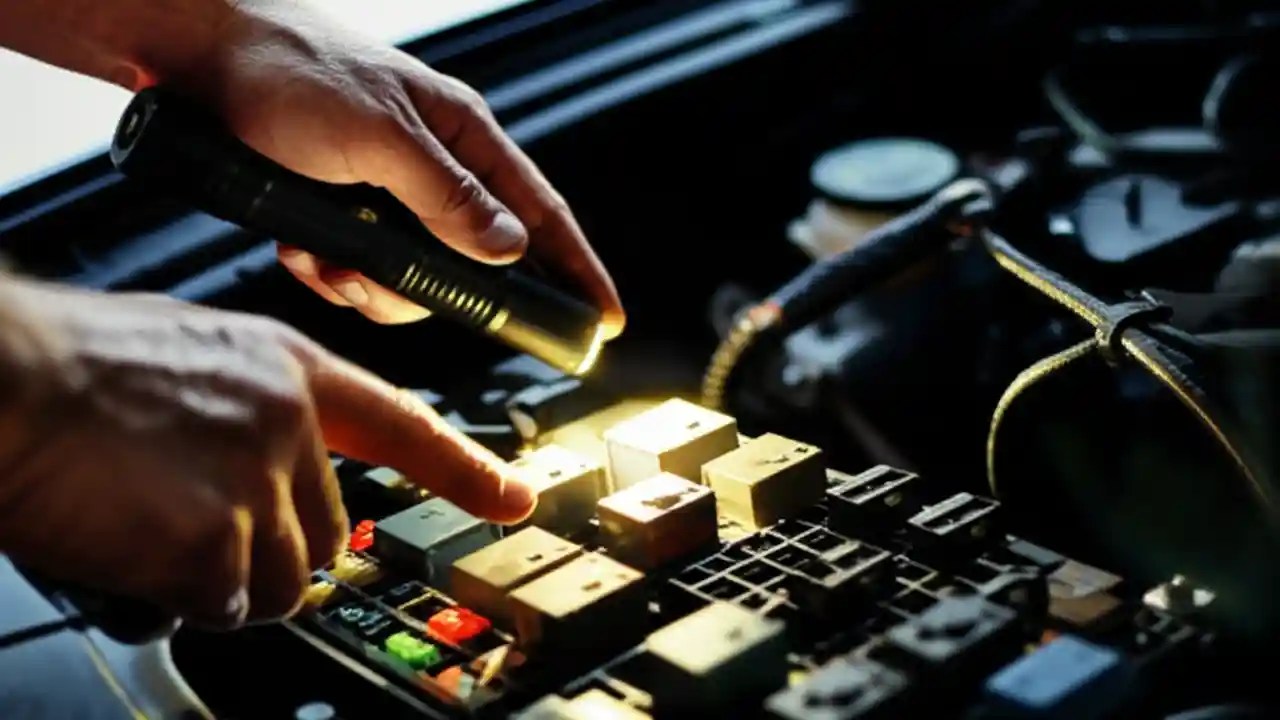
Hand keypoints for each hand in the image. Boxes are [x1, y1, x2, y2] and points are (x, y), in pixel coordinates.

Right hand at [0, 279, 534, 628]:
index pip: (403, 428)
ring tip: (159, 525)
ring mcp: (260, 480)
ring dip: (230, 576)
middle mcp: (291, 423)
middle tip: (196, 517)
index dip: (464, 470)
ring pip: (286, 579)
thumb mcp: (193, 354)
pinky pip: (228, 604)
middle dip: (274, 545)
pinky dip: (186, 596)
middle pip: (331, 533)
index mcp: (289, 370)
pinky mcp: (219, 539)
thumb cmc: (72, 367)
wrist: (4, 381)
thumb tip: (275, 464)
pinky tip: (141, 545)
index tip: (512, 497)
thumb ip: (253, 408)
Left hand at [171, 3, 624, 334]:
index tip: (603, 319)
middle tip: (380, 288)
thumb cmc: (291, 69)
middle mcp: (436, 167)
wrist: (201, 55)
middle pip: (471, 264)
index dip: (577, 269)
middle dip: (428, 293)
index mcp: (464, 135)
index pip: (542, 213)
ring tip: (323, 257)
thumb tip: (511, 250)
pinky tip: (299, 248)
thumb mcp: (378, 136)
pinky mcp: (348, 210)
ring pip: (412, 278)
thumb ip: (447, 197)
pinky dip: (331, 273)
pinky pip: (362, 270)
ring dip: (366, 284)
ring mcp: (392, 192)